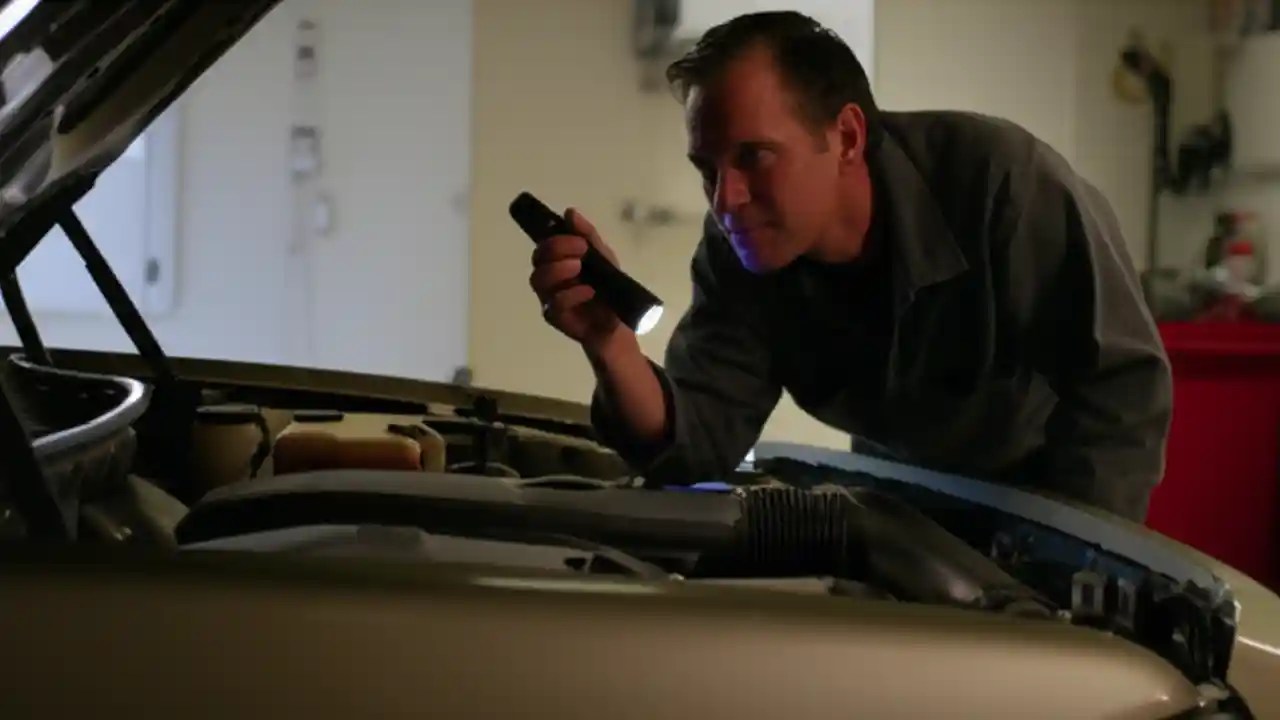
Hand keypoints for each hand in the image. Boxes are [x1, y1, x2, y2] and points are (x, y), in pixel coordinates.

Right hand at [529, 207, 626, 352]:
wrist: (620, 319)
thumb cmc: (609, 287)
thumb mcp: (603, 256)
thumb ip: (587, 235)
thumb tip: (569, 212)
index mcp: (558, 260)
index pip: (544, 244)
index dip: (557, 239)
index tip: (580, 241)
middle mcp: (549, 277)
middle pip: (538, 259)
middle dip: (556, 249)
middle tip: (581, 253)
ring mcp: (549, 297)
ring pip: (538, 280)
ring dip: (557, 270)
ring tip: (578, 268)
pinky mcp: (555, 317)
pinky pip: (553, 304)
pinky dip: (570, 294)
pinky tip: (588, 291)